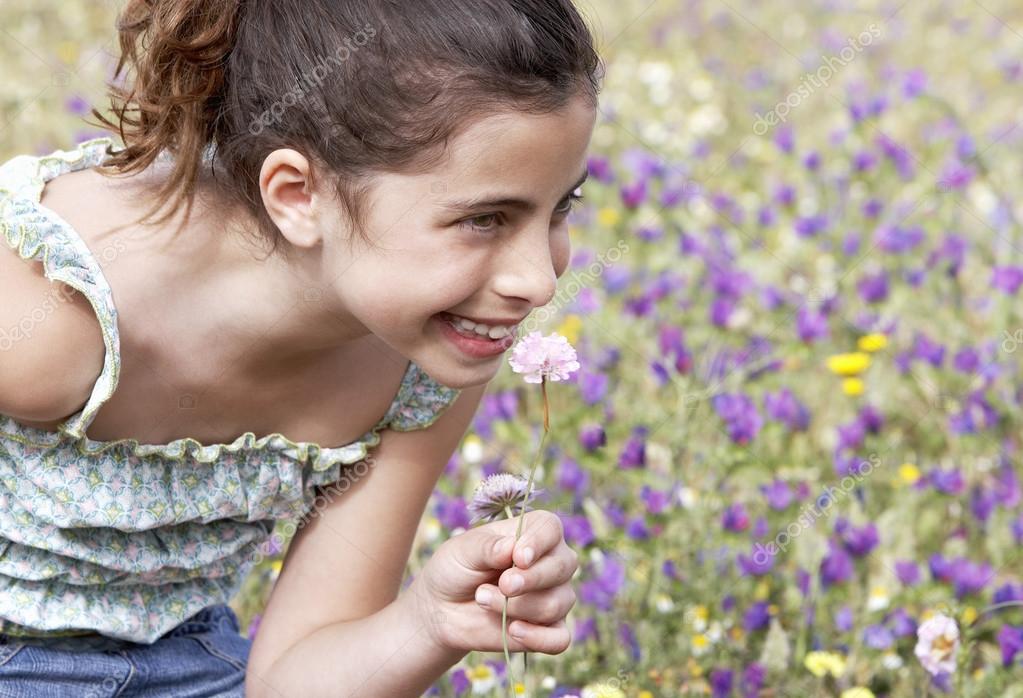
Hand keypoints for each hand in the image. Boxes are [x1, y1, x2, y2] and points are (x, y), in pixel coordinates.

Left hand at [409, 509, 578, 655]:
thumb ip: (488, 547)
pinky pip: (560, 638)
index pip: (551, 529)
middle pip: (562, 567)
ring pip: (556, 603)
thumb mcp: (463, 551)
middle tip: (501, 585)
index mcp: (533, 532)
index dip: (539, 543)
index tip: (518, 557)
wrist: (443, 608)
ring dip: (518, 606)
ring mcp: (554, 596)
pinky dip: (539, 638)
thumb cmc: (457, 569)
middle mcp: (551, 562)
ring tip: (483, 599)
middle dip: (531, 579)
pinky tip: (513, 630)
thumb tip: (512, 548)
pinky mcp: (547, 629)